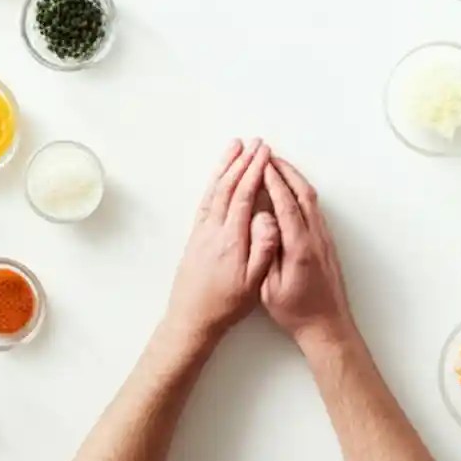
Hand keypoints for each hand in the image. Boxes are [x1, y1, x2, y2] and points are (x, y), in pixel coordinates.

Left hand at [166, 139, 280, 342]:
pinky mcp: (196, 236)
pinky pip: (206, 200)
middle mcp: (213, 230)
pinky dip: (214, 182)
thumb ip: (263, 249)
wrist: (192, 318)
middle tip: (256, 142)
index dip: (254, 171)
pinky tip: (219, 175)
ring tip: (236, 147)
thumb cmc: (226, 304)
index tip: (265, 153)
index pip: (242, 195)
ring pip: (214, 190)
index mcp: (230, 239)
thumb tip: (268, 217)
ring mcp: (202, 231)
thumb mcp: (252, 283)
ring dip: (225, 166)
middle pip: (227, 186)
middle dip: (243, 161)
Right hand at [260, 157, 356, 352]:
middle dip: (286, 171)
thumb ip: (266, 253)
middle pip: (303, 194)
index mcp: (300, 248)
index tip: (261, 165)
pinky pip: (315, 210)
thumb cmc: (296, 312)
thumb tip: (262, 223)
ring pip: (312, 200)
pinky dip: (302, 193)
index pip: (286, 205)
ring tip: (278, 167)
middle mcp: (316, 238)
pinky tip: (291, 191)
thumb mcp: (270, 288)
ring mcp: (325, 239)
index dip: (273, 182)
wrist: (328, 327)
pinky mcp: (327, 244)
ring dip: (295, 180)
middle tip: (269, 156)